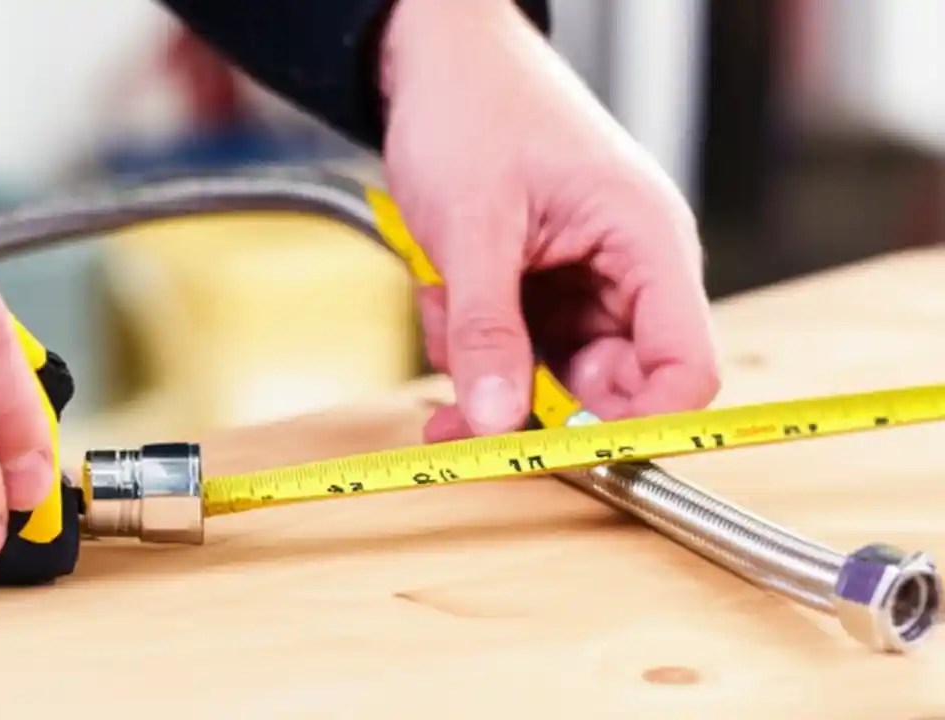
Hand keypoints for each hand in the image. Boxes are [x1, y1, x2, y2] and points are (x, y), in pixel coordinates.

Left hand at [378, 0, 719, 440]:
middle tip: (462, 412)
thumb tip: (499, 423)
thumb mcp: (472, 226)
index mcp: (647, 244)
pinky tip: (440, 289)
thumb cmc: (474, 107)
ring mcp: (582, 281)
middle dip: (534, 400)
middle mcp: (627, 270)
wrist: (435, 60)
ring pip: (549, 372)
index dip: (644, 424)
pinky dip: (469, 338)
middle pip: (612, 385)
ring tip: (444, 296)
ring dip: (486, 361)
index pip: (685, 367)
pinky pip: (512, 346)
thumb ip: (486, 330)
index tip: (575, 459)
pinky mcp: (540, 285)